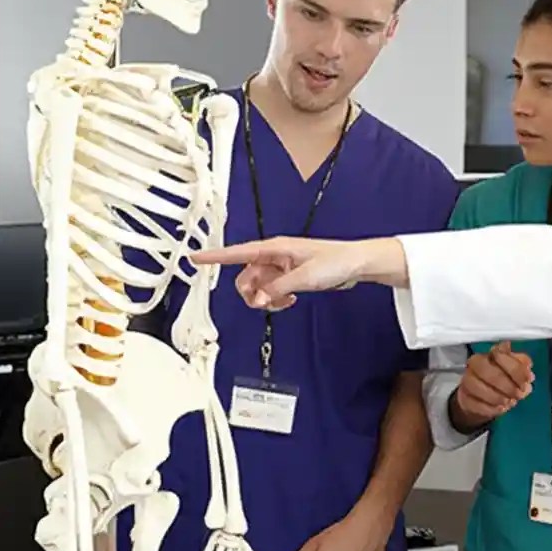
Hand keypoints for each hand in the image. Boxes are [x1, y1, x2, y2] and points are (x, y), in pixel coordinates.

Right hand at [191, 236, 406, 310]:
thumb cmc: (335, 261)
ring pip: (258, 287)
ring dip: (265, 299)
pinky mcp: (288, 278)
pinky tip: (289, 301)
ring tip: (284, 302)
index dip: (215, 256)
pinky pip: (271, 291)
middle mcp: (274, 256)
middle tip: (265, 302)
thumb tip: (260, 298)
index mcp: (275, 248)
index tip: (195, 258)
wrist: (355, 264)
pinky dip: (275, 300)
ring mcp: (281, 268)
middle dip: (250, 292)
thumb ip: (279, 288)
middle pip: (246, 276)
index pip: (238, 252)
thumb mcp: (305, 276)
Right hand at [450, 341, 533, 432]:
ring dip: (497, 397)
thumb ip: (523, 366)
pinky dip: (490, 407)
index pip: (500, 355)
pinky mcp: (464, 397)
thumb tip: (528, 369)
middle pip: (487, 371)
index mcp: (491, 353)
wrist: (483, 397)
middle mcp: (476, 363)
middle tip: (519, 394)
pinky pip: (474, 403)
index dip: (516, 368)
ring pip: (477, 387)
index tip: (528, 379)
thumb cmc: (502, 378)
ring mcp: (467, 380)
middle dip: (506, 385)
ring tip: (510, 402)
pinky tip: (500, 408)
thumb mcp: (516, 370)